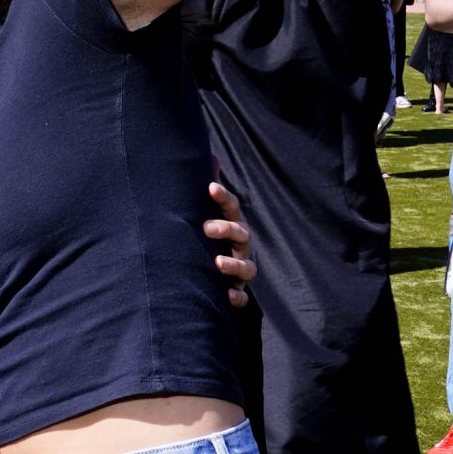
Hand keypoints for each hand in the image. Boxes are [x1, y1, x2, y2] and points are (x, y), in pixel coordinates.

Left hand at [206, 181, 256, 309]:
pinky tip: (226, 296)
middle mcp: (240, 245)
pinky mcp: (236, 289)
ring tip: (217, 262)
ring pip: (247, 266)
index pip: (232, 207)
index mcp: (231, 222)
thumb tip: (210, 157)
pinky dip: (237, 297)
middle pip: (242, 234)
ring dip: (233, 264)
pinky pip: (242, 296)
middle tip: (206, 228)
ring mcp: (240, 267)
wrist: (208, 268)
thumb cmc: (208, 233)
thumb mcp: (205, 210)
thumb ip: (207, 185)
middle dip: (226, 229)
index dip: (224, 197)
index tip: (211, 188)